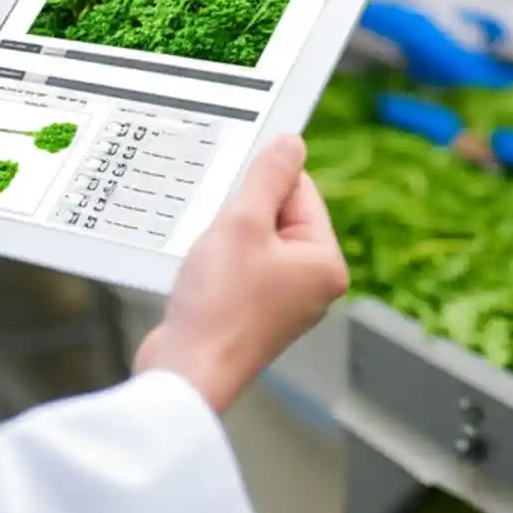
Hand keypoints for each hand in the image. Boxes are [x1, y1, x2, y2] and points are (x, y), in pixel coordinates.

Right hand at [133, 136, 348, 412]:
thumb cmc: (219, 303)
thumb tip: (291, 142)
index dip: (262, 185)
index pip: (301, 191)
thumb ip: (268, 176)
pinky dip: (217, 263)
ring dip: (224, 238)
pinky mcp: (252, 315)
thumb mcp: (243, 222)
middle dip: (240, 215)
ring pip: (252, 242)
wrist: (186, 371)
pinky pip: (238, 269)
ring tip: (209, 260)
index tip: (232, 195)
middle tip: (219, 234)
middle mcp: (311, 285)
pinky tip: (200, 277)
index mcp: (325, 263)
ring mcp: (282, 303)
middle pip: (277, 216)